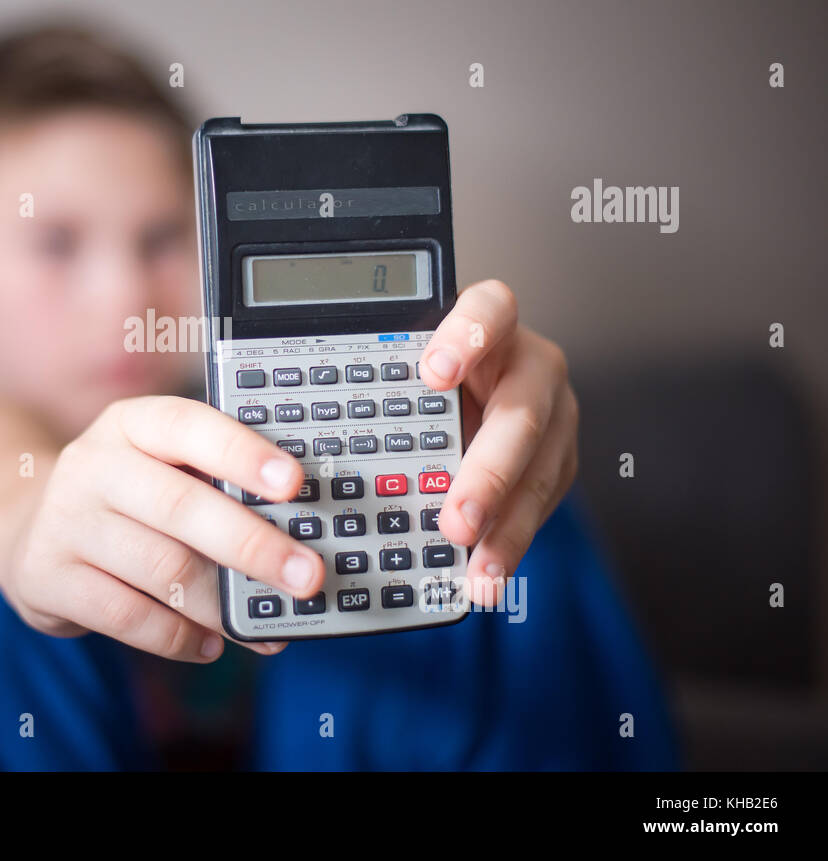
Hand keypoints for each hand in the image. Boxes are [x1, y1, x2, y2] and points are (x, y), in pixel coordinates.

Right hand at [0, 396, 322, 662]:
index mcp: (130, 424)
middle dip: (252, 544)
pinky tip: (209, 644)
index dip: (241, 453)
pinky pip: (128, 616)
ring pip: (160, 568)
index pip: (187, 426)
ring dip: (221, 604)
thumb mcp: (161, 473)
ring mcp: (65, 520)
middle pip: (180, 505)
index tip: (293, 482)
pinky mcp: (47, 576)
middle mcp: (92, 464)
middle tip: (306, 574)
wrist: (30, 533)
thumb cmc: (126, 503)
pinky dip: (179, 636)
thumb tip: (297, 548)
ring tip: (260, 624)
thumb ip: (217, 493)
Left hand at [418, 279, 578, 604]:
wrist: (477, 381)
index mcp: (493, 322)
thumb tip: (325, 413)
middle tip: (457, 517)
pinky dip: (511, 542)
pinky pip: (539, 505)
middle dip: (489, 473)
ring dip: (507, 527)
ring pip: (538, 472)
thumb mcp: (412, 352)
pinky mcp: (556, 460)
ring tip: (478, 569)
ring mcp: (553, 415)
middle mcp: (532, 365)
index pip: (491, 310)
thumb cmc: (431, 366)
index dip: (467, 336)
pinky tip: (487, 572)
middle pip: (523, 413)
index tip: (433, 371)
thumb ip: (388, 371)